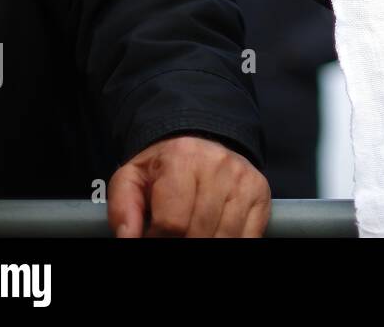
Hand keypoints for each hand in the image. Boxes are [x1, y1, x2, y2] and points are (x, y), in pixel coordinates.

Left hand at [108, 134, 270, 237]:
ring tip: (191, 235)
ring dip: (207, 244)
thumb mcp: (132, 178)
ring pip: (225, 237)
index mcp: (182, 158)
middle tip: (173, 236)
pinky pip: (250, 235)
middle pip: (198, 232)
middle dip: (182, 243)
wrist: (202, 140)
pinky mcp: (261, 191)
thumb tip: (129, 239)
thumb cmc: (164, 166)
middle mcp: (218, 165)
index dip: (158, 239)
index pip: (171, 222)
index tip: (154, 235)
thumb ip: (123, 209)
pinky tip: (215, 236)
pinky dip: (232, 243)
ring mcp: (244, 179)